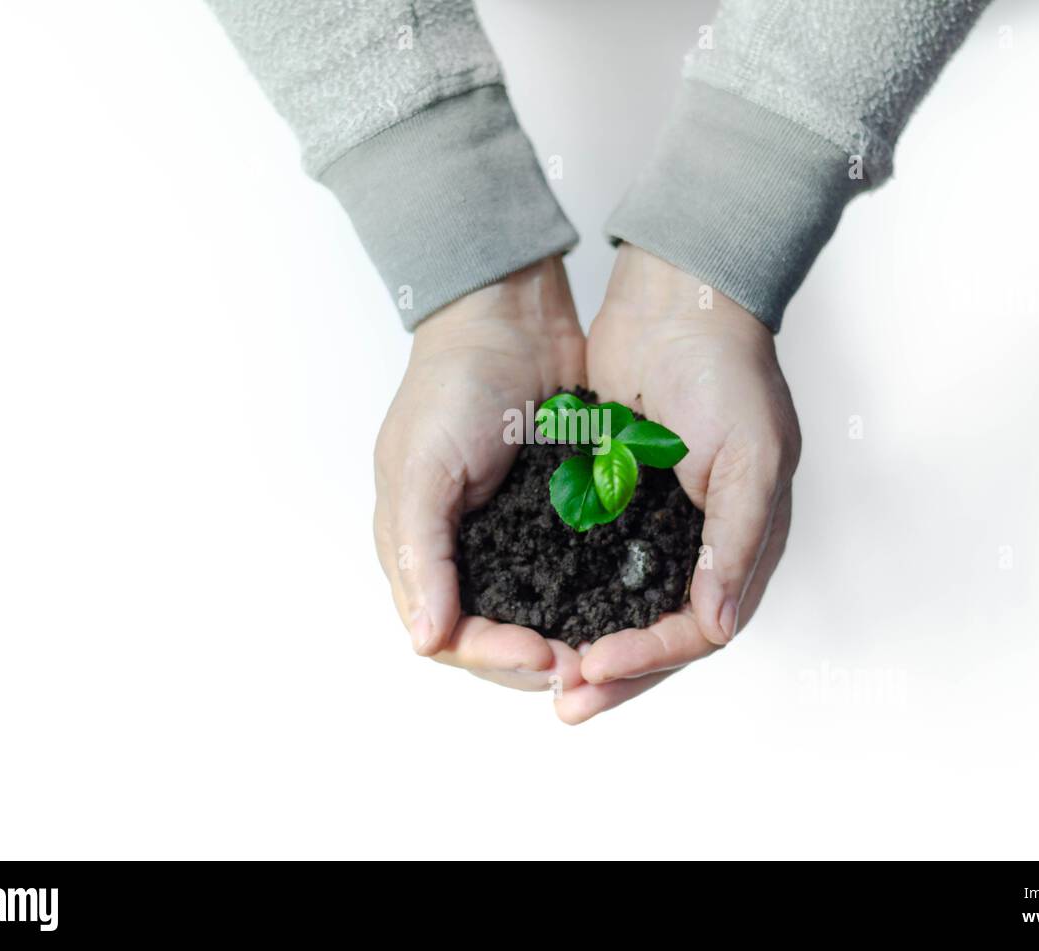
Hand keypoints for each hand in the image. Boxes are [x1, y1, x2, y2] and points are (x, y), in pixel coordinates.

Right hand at [373, 257, 586, 691]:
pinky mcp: (557, 520)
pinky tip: (619, 612)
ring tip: (605, 651)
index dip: (494, 656)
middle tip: (585, 665)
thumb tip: (424, 639)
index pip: (450, 635)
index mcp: (419, 550)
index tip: (544, 655)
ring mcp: (512, 539)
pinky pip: (572, 577)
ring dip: (567, 640)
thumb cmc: (450, 386)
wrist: (510, 320)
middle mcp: (464, 555)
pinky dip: (592, 600)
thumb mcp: (420, 468)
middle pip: (497, 639)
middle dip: (537, 660)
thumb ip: (419, 552)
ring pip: (538, 617)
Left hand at [555, 245, 800, 723]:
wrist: (675, 298)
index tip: (596, 667)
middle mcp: (701, 545)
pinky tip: (537, 618)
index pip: (700, 628)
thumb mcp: (749, 455)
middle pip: (658, 633)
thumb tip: (718, 626)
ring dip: (589, 644)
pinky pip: (594, 566)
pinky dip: (571, 596)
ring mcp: (656, 525)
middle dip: (613, 672)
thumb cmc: (725, 368)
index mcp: (743, 542)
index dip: (650, 655)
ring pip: (622, 608)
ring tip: (545, 677)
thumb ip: (734, 543)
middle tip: (565, 704)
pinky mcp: (616, 501)